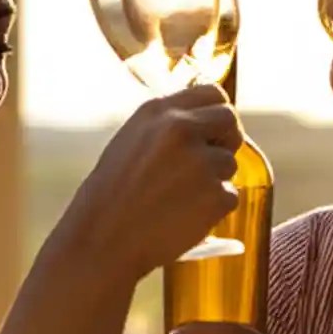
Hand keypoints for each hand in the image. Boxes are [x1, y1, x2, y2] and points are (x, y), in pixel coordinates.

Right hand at [68, 85, 241, 280]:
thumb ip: (166, 127)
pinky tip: (183, 217)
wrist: (103, 241)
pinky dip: (213, 210)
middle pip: (229, 120)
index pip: (212, 93)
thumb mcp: (131, 142)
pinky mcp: (215, 195)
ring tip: (178, 200)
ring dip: (213, 181)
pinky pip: (229, 196)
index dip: (216, 114)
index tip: (213, 131)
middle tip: (209, 165)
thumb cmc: (112, 196)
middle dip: (226, 141)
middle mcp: (182, 129)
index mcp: (158, 112)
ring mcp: (201, 162)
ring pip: (229, 164)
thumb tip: (203, 124)